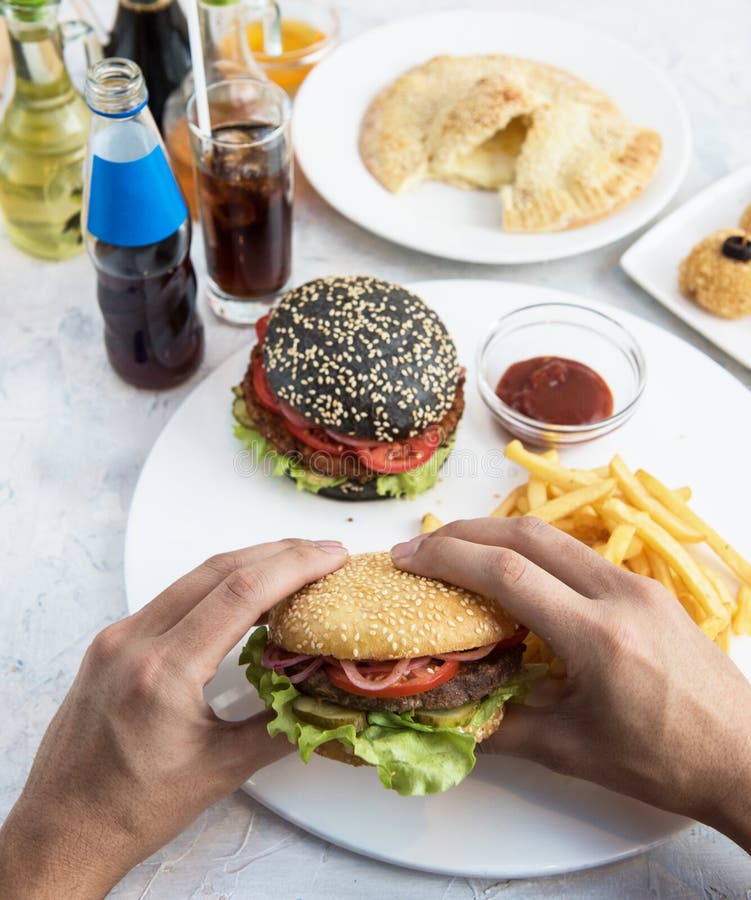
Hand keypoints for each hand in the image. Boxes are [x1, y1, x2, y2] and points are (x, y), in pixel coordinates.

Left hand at [0, 539, 348, 898]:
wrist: (64, 827)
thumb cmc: (132, 807)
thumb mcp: (222, 769)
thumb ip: (282, 727)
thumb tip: (330, 703)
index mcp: (164, 671)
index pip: (241, 591)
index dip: (295, 565)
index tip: (332, 556)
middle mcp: (134, 640)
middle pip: (219, 569)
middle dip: (279, 552)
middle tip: (325, 552)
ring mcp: (118, 636)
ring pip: (194, 576)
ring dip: (249, 563)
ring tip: (296, 564)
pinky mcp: (112, 641)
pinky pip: (173, 595)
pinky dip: (217, 585)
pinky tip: (246, 593)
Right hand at [391, 518, 750, 851]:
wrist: (746, 756)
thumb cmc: (664, 762)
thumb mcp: (574, 752)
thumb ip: (505, 726)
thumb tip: (451, 712)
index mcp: (597, 636)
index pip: (508, 573)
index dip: (449, 557)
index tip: (408, 557)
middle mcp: (619, 594)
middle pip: (528, 535)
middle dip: (466, 532)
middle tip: (423, 547)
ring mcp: (637, 585)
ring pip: (555, 538)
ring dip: (499, 536)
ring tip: (458, 552)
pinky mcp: (648, 589)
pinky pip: (579, 555)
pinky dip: (535, 553)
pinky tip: (516, 575)